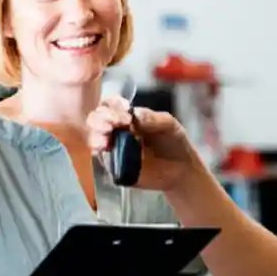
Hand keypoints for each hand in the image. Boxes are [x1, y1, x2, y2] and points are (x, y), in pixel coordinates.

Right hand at [86, 97, 201, 191]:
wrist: (182, 170)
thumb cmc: (174, 143)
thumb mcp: (168, 124)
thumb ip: (152, 118)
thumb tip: (133, 115)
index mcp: (128, 116)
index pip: (111, 105)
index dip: (113, 106)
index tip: (126, 114)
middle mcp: (117, 130)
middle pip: (97, 118)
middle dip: (101, 118)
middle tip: (113, 124)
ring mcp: (114, 148)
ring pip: (94, 137)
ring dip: (96, 134)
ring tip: (106, 137)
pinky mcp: (114, 166)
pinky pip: (101, 158)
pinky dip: (99, 151)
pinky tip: (105, 148)